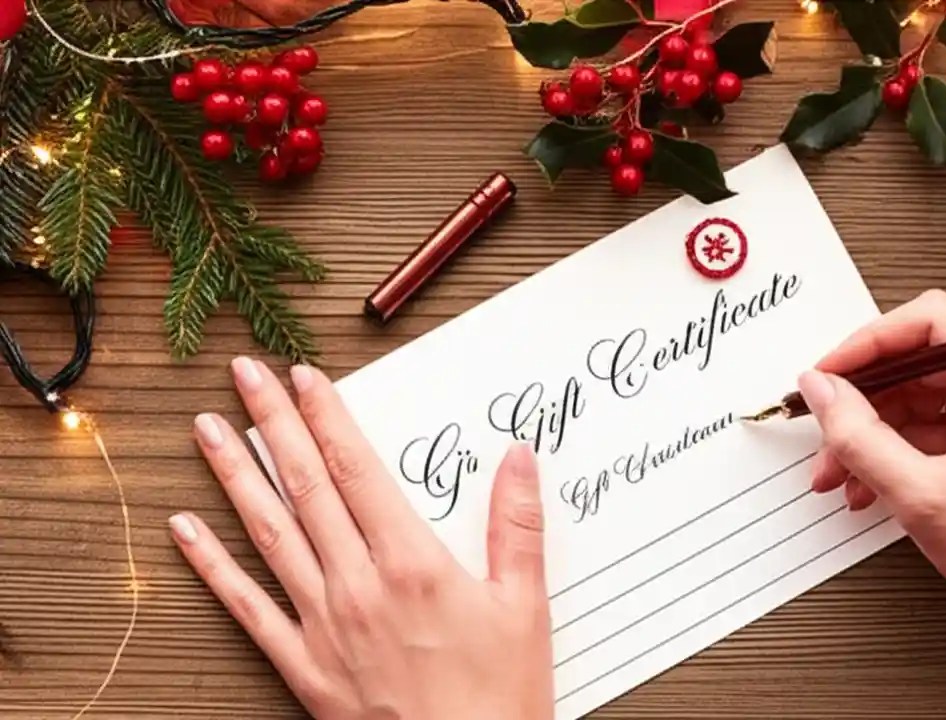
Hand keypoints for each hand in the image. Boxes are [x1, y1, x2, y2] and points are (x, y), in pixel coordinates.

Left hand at [169, 358, 553, 719]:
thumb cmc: (497, 698)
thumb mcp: (525, 606)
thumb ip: (517, 527)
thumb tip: (518, 459)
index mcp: (413, 564)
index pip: (357, 470)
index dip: (328, 416)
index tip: (305, 376)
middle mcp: (358, 586)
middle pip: (306, 486)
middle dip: (274, 422)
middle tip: (245, 374)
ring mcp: (324, 625)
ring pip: (269, 533)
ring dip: (234, 475)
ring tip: (208, 430)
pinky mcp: (304, 666)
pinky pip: (247, 608)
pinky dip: (212, 567)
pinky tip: (186, 532)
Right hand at [799, 291, 945, 704]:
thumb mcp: (921, 494)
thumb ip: (860, 436)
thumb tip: (821, 389)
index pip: (931, 322)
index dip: (869, 343)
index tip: (828, 372)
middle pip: (915, 361)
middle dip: (861, 401)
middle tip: (823, 426)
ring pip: (911, 396)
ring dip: (867, 433)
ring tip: (837, 470)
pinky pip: (923, 425)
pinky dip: (887, 450)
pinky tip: (862, 482)